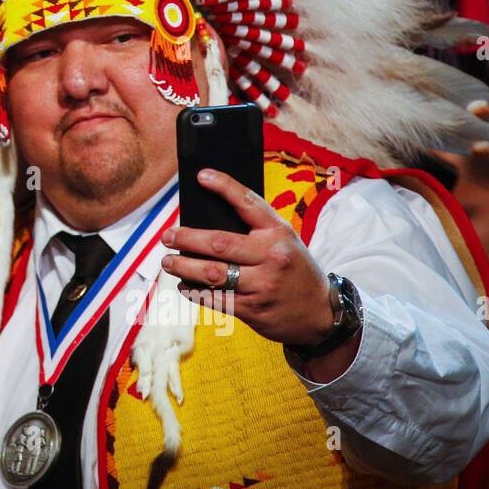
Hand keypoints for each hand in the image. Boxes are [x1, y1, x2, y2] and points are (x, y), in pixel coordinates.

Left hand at [160, 168, 334, 346]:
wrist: (320, 312)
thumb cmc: (294, 269)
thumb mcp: (285, 241)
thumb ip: (255, 229)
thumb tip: (207, 219)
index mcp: (278, 232)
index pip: (248, 202)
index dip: (223, 186)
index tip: (200, 176)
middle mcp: (271, 256)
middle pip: (219, 243)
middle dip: (187, 238)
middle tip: (167, 236)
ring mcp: (262, 284)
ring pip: (212, 273)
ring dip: (183, 266)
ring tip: (168, 261)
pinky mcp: (253, 309)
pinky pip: (215, 298)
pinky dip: (194, 291)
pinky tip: (184, 285)